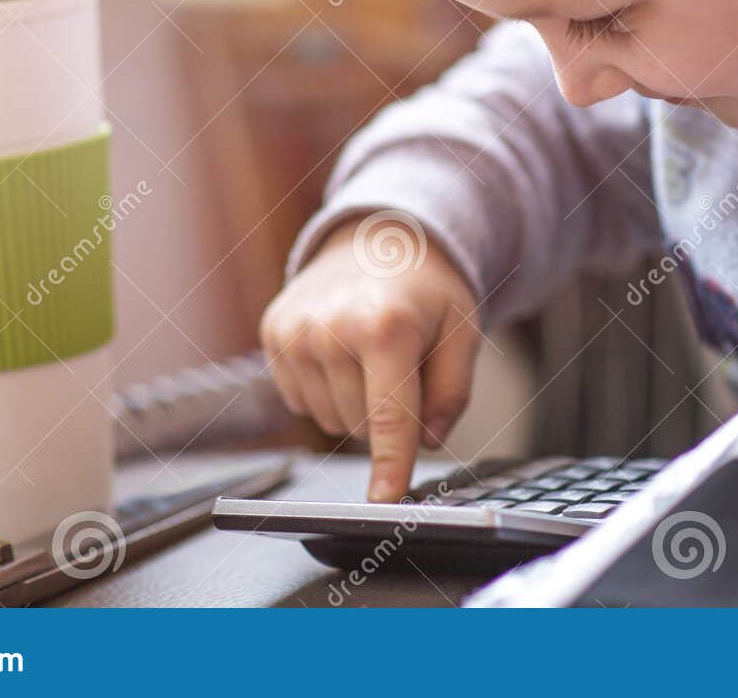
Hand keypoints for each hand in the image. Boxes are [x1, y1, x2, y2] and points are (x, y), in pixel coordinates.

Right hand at [260, 213, 480, 501]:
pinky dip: (329, 390)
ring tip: (372, 355)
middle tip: (404, 367)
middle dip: (388, 416)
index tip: (385, 501)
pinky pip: (304, 401)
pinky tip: (343, 352)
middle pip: (360, 426)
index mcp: (386, 326)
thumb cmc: (425, 288)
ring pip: (330, 420)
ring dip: (356, 404)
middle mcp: (330, 329)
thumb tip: (427, 443)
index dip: (390, 465)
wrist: (378, 236)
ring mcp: (295, 332)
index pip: (388, 417)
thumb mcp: (463, 330)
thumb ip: (453, 393)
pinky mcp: (273, 335)